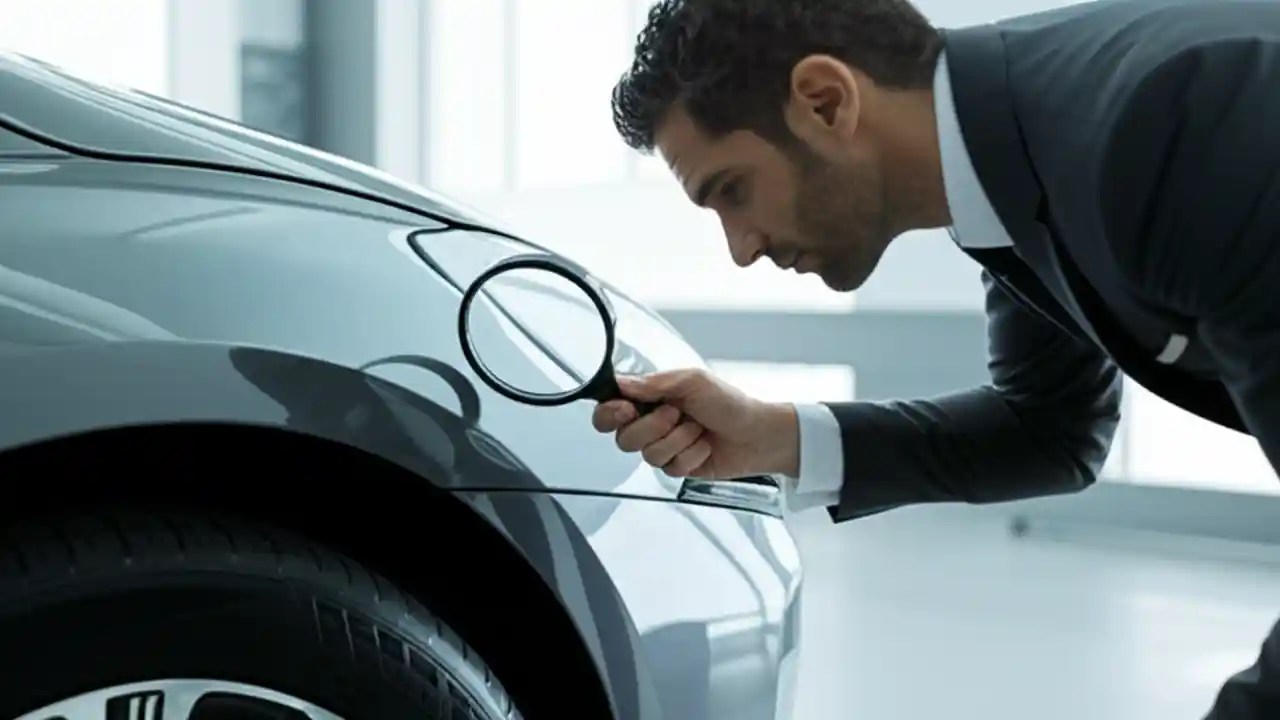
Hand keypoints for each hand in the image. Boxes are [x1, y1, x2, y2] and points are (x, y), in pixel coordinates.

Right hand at [591, 368, 799, 478]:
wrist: (758, 433)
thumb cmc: (728, 402)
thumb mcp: (691, 381)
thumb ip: (653, 384)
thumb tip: (621, 384)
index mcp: (649, 398)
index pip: (608, 411)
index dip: (610, 414)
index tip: (627, 409)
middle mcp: (652, 424)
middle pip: (623, 438)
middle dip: (652, 427)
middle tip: (677, 414)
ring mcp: (664, 447)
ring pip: (647, 455)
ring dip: (678, 440)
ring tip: (697, 429)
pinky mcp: (678, 467)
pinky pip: (670, 468)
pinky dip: (691, 455)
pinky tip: (704, 446)